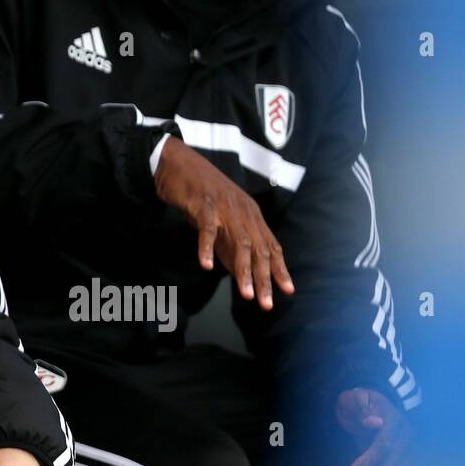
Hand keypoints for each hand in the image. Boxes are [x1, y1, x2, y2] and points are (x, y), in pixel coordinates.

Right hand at [154, 136, 294, 308]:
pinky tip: (207, 265)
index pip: (271, 246)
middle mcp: (243, 211)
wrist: (178, 162)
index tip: (287, 291)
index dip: (280, 269)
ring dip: (243, 270)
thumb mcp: (221, 220)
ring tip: (245, 293)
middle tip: (266, 303)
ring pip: (239, 242)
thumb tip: (240, 272)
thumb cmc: (199, 194)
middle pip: (258, 249)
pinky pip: (207, 229)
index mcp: (251, 214)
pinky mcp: (203, 204)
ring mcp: (224, 207)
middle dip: (264, 278)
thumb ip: (230, 243)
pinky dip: (207, 247)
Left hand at [334, 388, 410, 465]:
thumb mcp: (355, 399)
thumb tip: (376, 422)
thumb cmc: (359, 402)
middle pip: (392, 463)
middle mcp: (406, 435)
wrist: (371, 404)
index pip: (384, 444)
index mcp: (394, 419)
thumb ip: (363, 409)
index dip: (369, 459)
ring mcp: (408, 447)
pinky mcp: (405, 457)